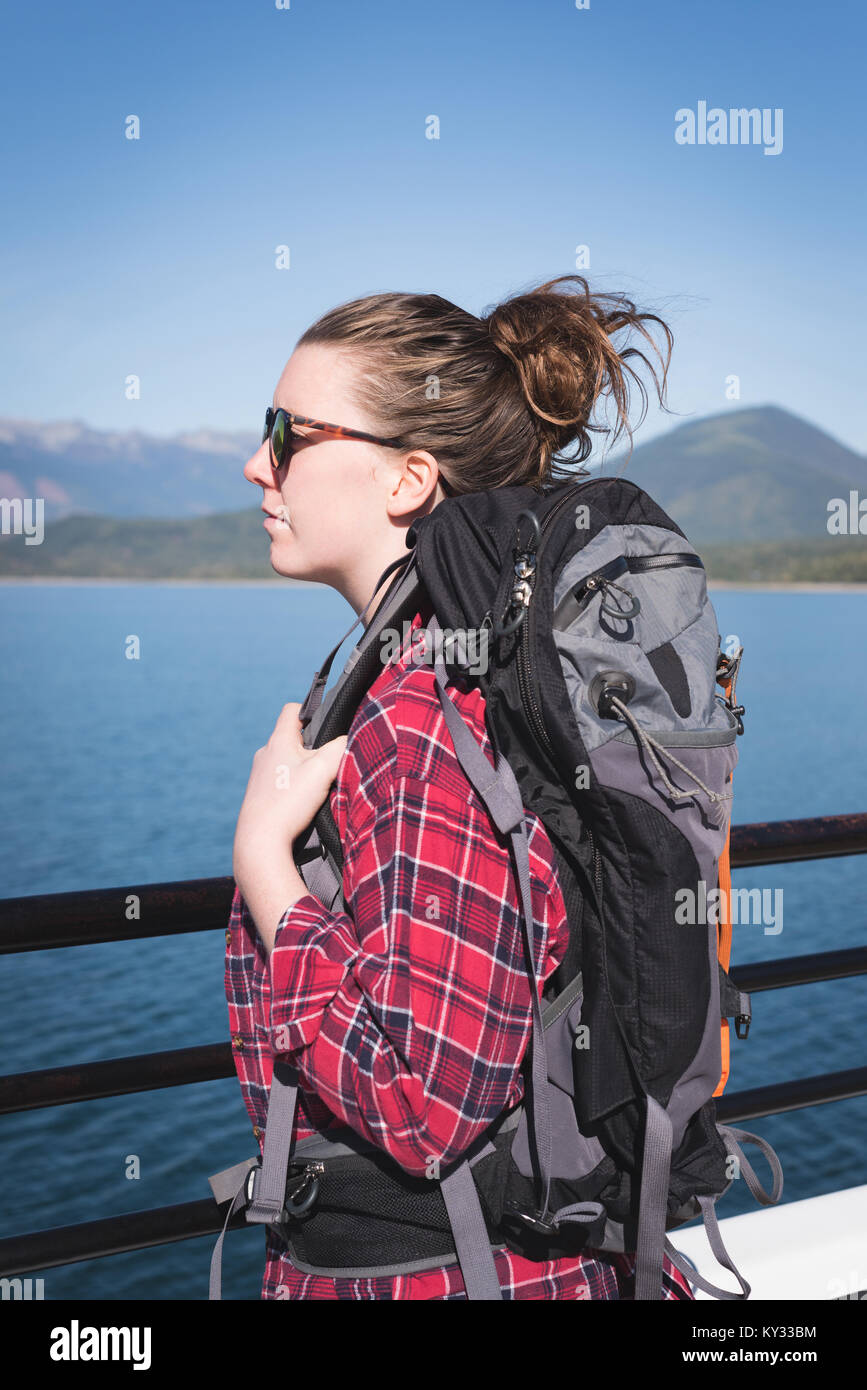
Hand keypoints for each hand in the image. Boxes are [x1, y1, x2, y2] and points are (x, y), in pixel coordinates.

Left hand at [233, 703, 346, 881]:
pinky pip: (280, 781)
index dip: (310, 711)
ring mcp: (259, 776)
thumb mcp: (323, 768)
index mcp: (278, 741)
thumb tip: (352, 736)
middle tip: (328, 760)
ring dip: (302, 768)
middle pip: (291, 738)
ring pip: (286, 761)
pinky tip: (303, 802)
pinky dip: (293, 785)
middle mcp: (265, 754)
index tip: (326, 725)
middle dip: (311, 745)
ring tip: (317, 785)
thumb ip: (341, 746)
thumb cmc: (290, 801)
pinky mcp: (259, 795)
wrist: (261, 840)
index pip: (291, 710)